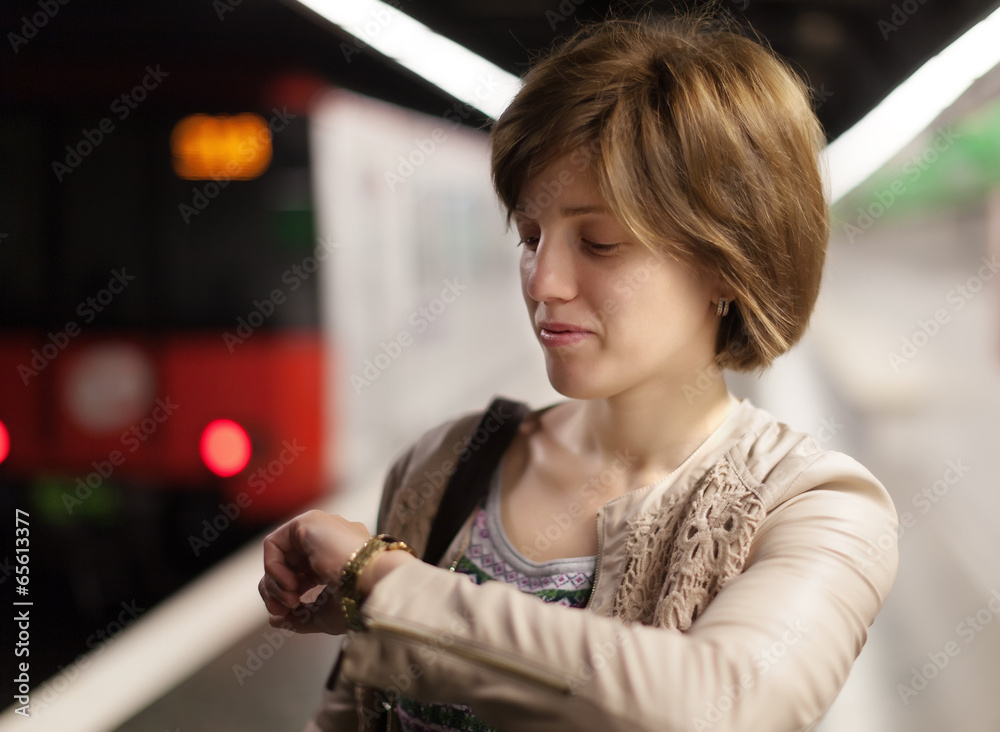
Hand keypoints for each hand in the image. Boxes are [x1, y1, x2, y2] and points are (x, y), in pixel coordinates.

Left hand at [258, 509, 371, 634]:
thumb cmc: (356, 600)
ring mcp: (319, 527)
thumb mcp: (324, 614)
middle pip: (286, 562)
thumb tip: (275, 620)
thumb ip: (300, 617)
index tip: (287, 614)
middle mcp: (328, 539)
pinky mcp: (308, 522)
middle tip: (280, 611)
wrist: (372, 583)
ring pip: (278, 554)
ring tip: (291, 600)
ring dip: (275, 583)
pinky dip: (273, 568)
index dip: (287, 594)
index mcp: (338, 556)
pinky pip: (273, 544)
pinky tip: (291, 584)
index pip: (300, 572)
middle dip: (276, 590)